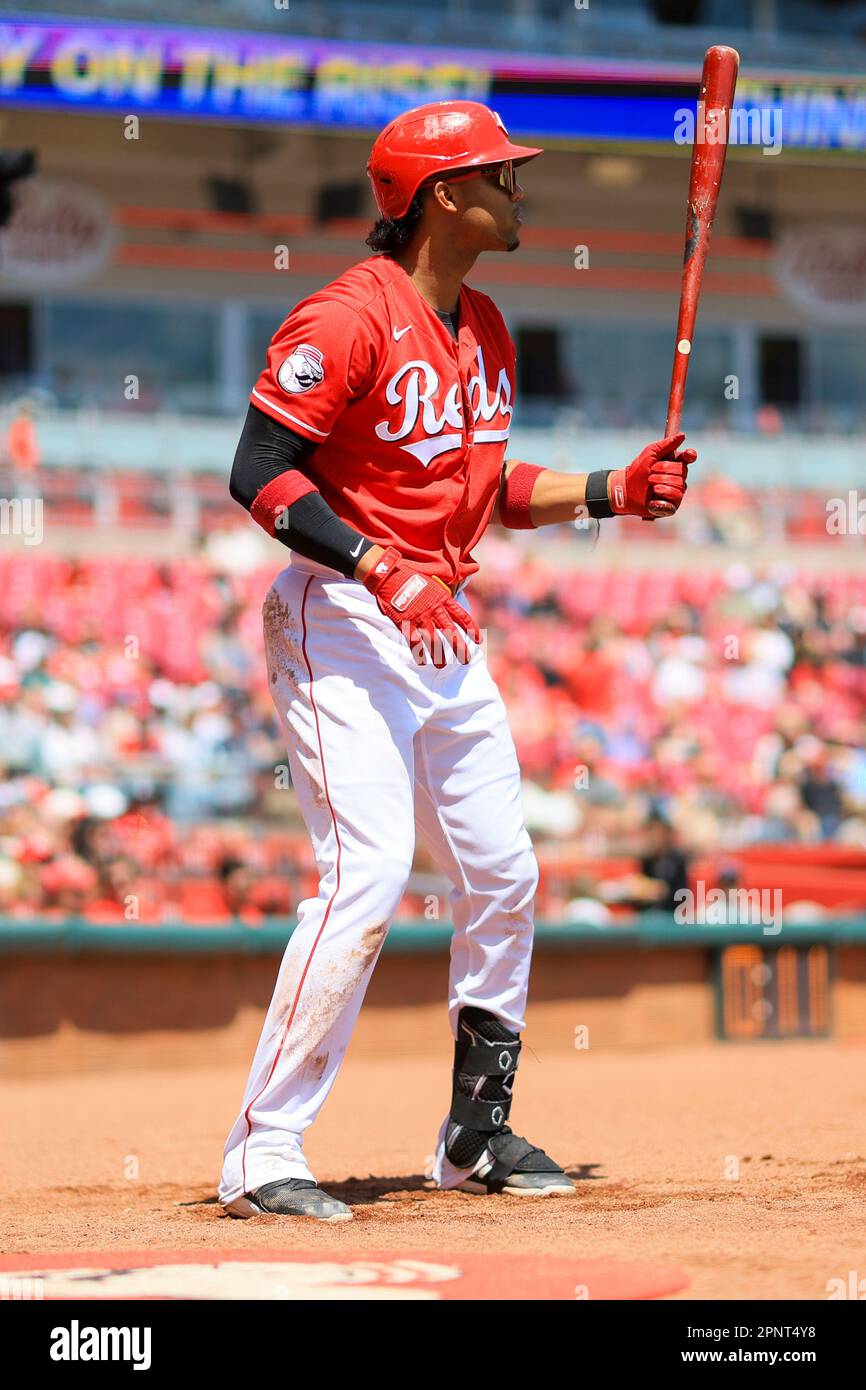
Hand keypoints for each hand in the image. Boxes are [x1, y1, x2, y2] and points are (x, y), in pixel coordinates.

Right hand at [363, 547, 479, 667]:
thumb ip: (440, 597)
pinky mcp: (406, 623)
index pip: (461, 616)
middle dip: (459, 647)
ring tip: (442, 666)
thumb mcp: (432, 584)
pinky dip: (417, 652)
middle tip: (466, 660)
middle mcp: (434, 610)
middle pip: (451, 632)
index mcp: (442, 599)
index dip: (471, 629)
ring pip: (433, 640)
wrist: (389, 576)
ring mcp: (420, 617)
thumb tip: (448, 607)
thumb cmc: (410, 578)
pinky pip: (414, 641)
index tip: (479, 640)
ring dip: (438, 655)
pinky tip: (421, 662)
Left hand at [608, 433, 695, 519]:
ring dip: (661, 483)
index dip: (690, 455)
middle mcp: (678, 477)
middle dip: (664, 471)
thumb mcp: (650, 454)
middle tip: (650, 473)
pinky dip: (663, 496)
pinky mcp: (672, 505)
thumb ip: (665, 445)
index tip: (687, 454)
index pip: (688, 458)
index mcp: (674, 463)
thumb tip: (682, 436)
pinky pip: (675, 498)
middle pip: (682, 472)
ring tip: (650, 484)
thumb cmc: (637, 471)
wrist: (626, 490)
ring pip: (679, 485)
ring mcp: (676, 492)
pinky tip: (653, 497)